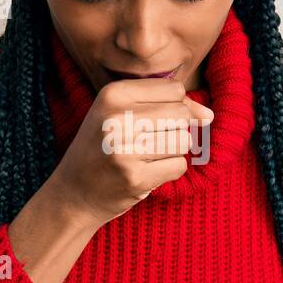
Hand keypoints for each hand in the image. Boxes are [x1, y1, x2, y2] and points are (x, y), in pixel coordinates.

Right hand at [49, 76, 213, 227]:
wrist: (73, 193)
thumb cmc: (105, 147)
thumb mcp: (125, 113)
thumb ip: (169, 106)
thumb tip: (209, 114)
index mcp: (112, 94)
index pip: (174, 89)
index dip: (173, 106)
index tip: (148, 121)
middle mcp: (116, 118)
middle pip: (182, 113)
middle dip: (174, 130)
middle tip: (145, 143)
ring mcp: (125, 149)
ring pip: (184, 141)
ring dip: (171, 152)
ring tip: (143, 158)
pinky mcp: (135, 177)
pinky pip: (179, 166)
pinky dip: (168, 172)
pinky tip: (144, 173)